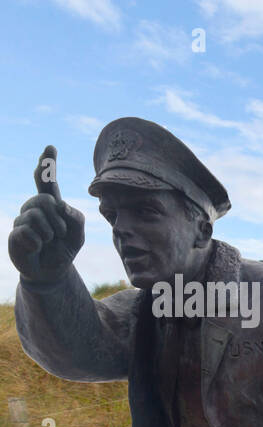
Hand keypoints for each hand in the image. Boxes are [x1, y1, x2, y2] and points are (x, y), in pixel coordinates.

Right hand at [8, 145, 85, 283]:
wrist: (51, 271)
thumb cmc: (64, 249)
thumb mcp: (78, 235)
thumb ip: (76, 218)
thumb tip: (61, 204)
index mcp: (52, 205)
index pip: (48, 181)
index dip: (48, 164)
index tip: (50, 148)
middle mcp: (34, 207)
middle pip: (45, 200)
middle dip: (58, 220)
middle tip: (60, 235)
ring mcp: (22, 219)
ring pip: (35, 216)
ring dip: (49, 233)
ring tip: (48, 242)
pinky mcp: (14, 233)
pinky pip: (27, 232)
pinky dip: (37, 243)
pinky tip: (36, 248)